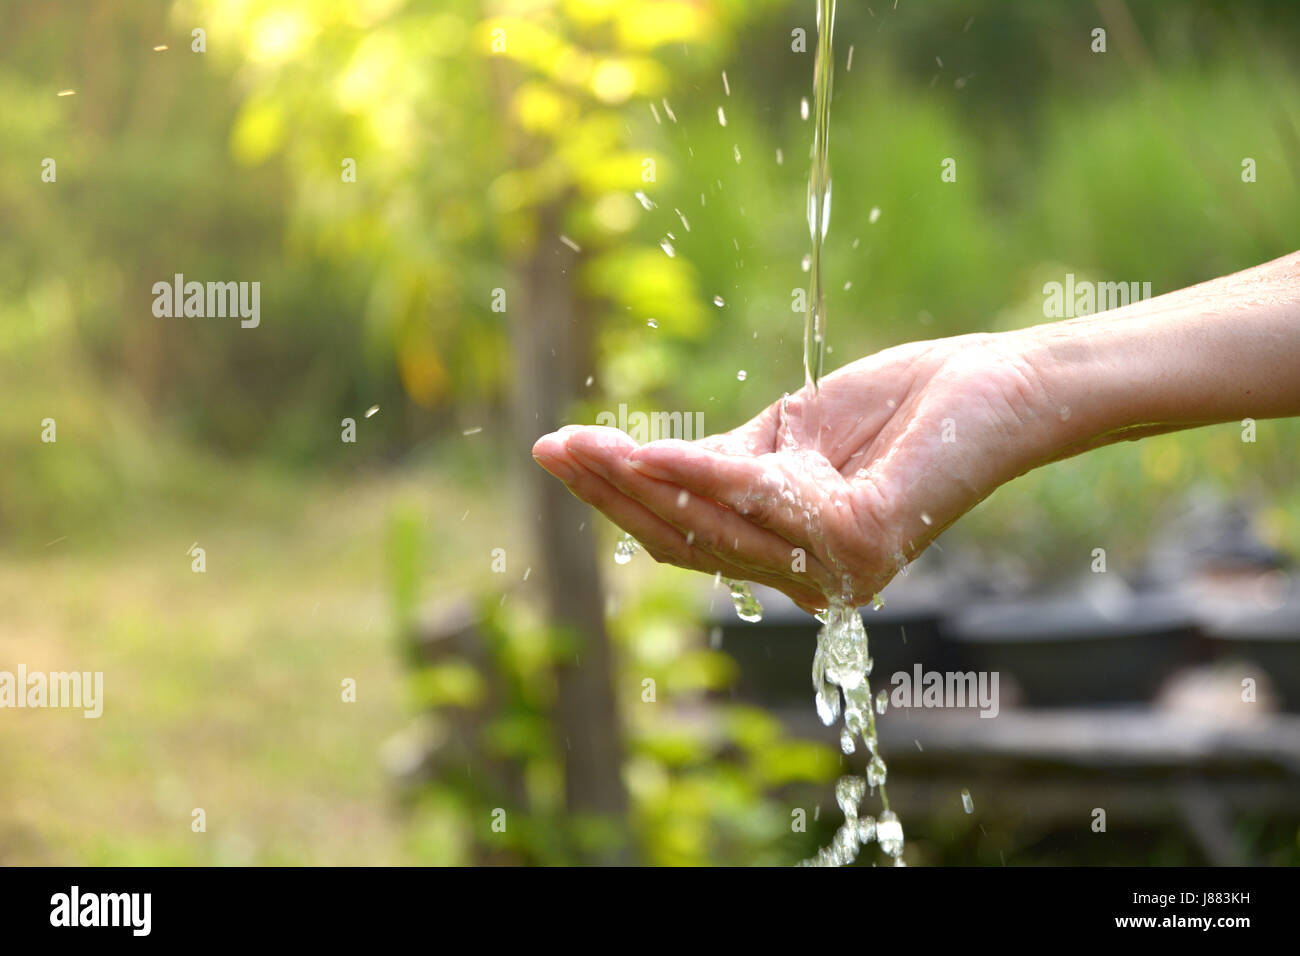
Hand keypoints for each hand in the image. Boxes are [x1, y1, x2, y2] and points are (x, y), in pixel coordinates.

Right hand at [532, 331, 1064, 612]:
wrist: (996, 387)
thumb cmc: (898, 409)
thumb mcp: (786, 440)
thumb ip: (724, 469)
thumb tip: (644, 472)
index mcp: (790, 558)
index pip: (686, 539)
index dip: (618, 501)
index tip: (560, 452)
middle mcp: (811, 580)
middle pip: (686, 544)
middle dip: (611, 496)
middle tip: (551, 448)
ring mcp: (837, 568)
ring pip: (713, 529)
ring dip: (639, 484)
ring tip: (583, 445)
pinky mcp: (862, 539)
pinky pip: (759, 501)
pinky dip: (701, 474)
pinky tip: (649, 451)